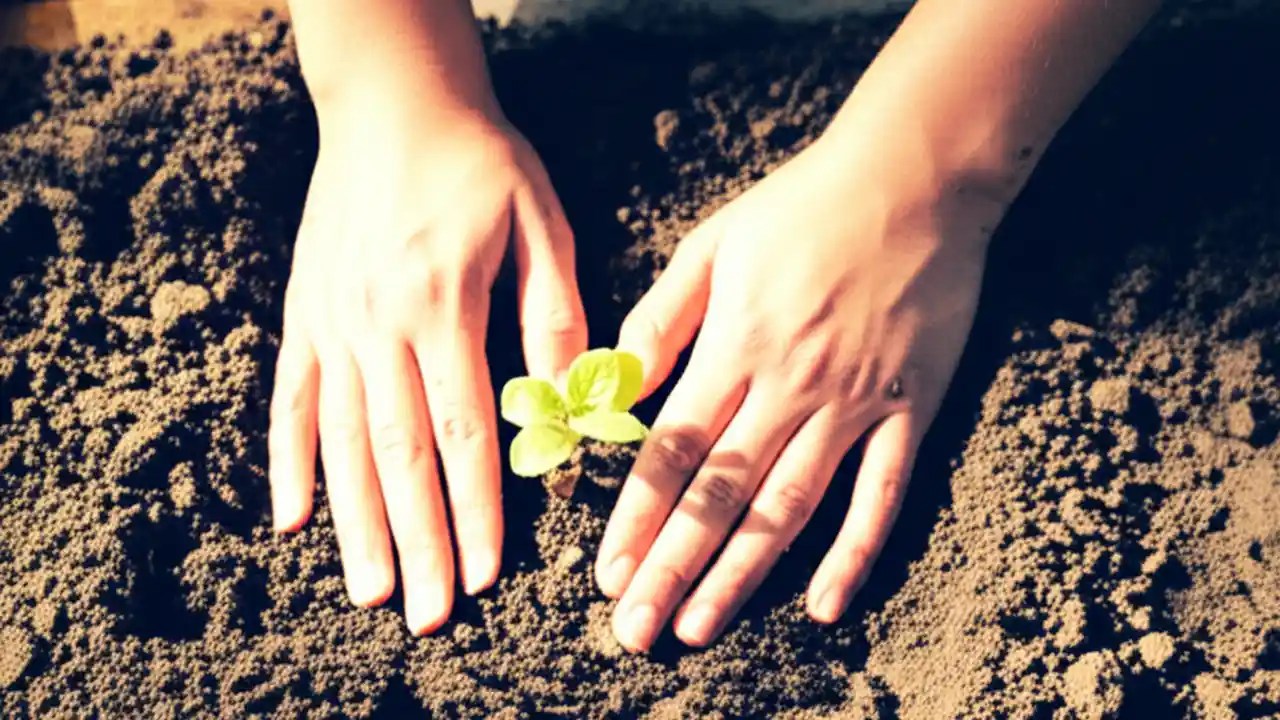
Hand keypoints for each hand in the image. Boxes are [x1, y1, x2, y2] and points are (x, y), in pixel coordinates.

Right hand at [268, 95, 585, 634]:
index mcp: (443, 306)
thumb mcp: (540, 223)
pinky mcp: (303, 313)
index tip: (488, 573)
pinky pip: (289, 399)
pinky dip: (289, 462)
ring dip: (357, 523)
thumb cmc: (479, 161)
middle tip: (429, 614)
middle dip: (418, 542)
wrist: (392, 100)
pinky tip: (292, 517)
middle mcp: (378, 324)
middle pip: (401, 454)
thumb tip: (570, 403)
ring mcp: (331, 322)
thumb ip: (554, 316)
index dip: (477, 511)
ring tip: (368, 590)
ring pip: (343, 441)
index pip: (465, 432)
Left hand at [595, 132, 994, 650]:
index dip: (635, 518)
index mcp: (734, 346)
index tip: (608, 574)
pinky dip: (853, 554)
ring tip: (699, 629)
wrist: (915, 176)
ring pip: (787, 508)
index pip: (670, 451)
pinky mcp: (910, 410)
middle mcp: (789, 386)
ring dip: (740, 575)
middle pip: (719, 495)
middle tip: (636, 631)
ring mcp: (854, 404)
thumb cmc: (803, 205)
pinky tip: (824, 606)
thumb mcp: (710, 244)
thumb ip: (658, 320)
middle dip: (672, 567)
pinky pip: (881, 496)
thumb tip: (612, 387)